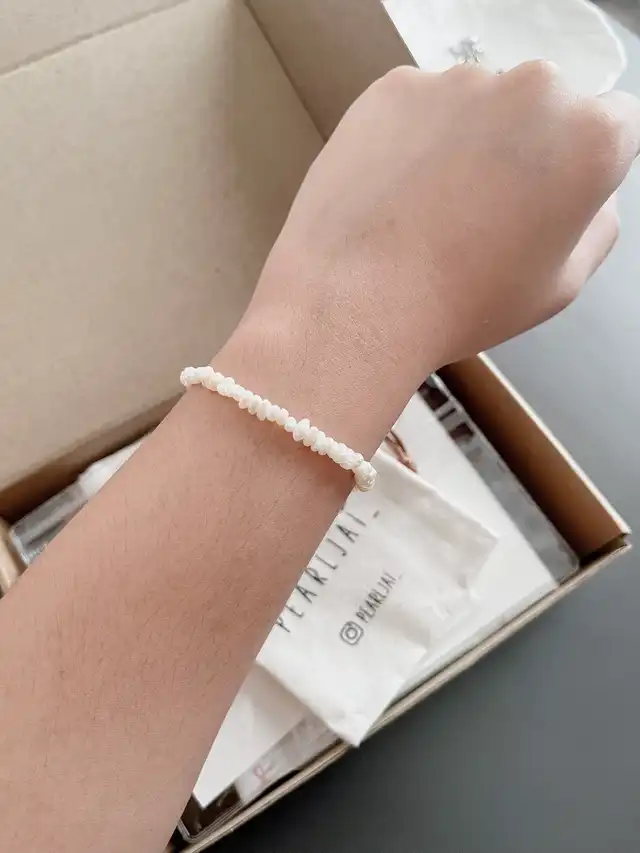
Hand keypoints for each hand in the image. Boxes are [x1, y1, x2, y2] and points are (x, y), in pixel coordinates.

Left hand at [222, 62, 639, 449]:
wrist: (359, 301)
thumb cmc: (460, 304)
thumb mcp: (560, 286)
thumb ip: (595, 227)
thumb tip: (589, 198)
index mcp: (590, 138)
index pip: (613, 125)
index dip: (579, 167)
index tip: (547, 198)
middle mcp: (534, 91)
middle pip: (542, 109)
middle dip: (522, 149)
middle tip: (483, 212)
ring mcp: (459, 81)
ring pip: (476, 105)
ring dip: (464, 141)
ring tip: (428, 211)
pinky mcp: (397, 87)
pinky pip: (419, 107)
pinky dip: (412, 138)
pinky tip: (394, 194)